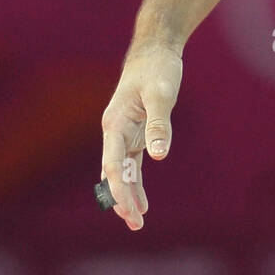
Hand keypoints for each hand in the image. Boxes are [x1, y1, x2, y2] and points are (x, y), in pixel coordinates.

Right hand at [100, 43, 182, 230]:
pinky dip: (136, 181)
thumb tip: (158, 156)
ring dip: (128, 194)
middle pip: (114, 172)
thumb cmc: (156, 69)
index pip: (113, 163)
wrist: (155, 51)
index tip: (129, 209)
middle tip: (135, 224)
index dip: (120, 188)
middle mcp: (115, 131)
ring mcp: (124, 134)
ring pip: (122, 171)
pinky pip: (132, 163)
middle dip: (122, 199)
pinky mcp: (136, 133)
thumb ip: (159, 124)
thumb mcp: (161, 93)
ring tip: (136, 221)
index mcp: (114, 123)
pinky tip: (141, 200)